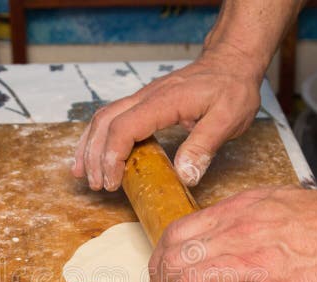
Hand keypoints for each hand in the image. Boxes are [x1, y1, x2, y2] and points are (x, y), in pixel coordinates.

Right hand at [72, 45, 263, 190]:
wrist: (232, 61)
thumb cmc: (232, 88)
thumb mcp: (228, 118)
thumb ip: (205, 145)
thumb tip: (184, 176)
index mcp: (164, 102)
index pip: (125, 127)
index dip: (113, 157)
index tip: (113, 182)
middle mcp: (147, 97)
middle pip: (106, 123)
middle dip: (95, 156)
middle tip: (97, 185)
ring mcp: (143, 99)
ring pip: (103, 118)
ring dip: (89, 146)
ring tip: (83, 174)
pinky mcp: (144, 104)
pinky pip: (112, 118)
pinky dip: (97, 137)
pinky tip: (93, 155)